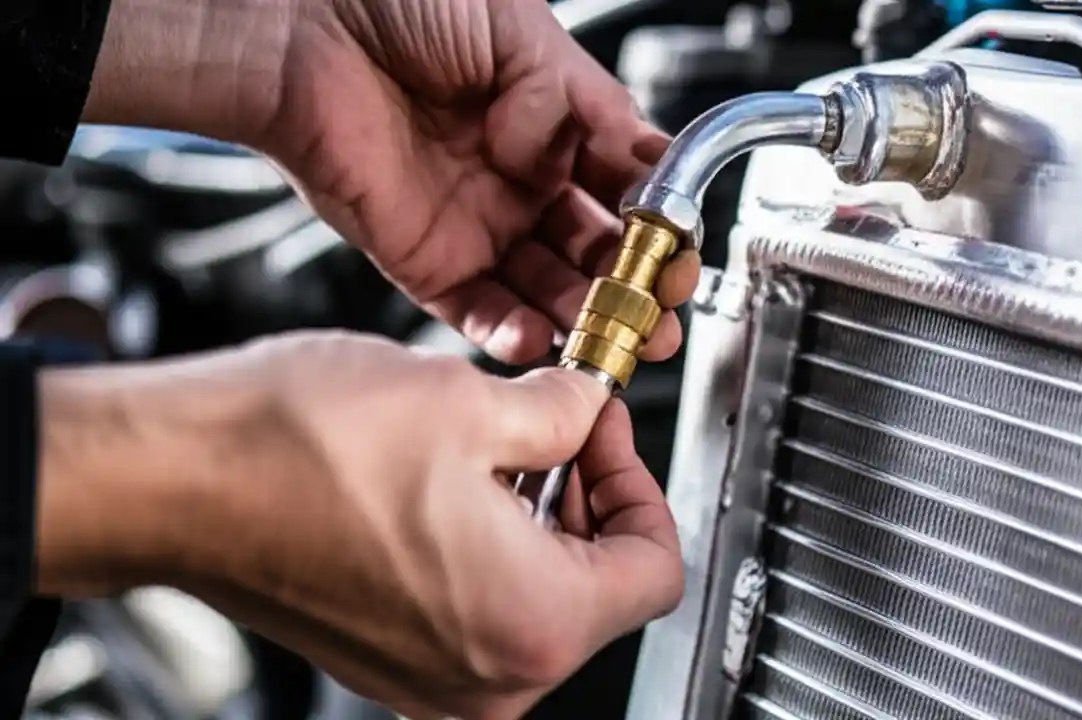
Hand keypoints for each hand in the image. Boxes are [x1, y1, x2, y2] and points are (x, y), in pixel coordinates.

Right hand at [35, 332, 682, 718]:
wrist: (172, 480)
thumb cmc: (292, 453)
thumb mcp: (471, 401)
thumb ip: (566, 412)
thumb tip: (588, 409)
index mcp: (531, 625)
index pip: (655, 566)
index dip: (639, 480)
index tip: (605, 431)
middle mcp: (488, 678)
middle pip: (596, 585)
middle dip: (583, 492)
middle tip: (556, 421)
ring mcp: (433, 679)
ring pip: (535, 594)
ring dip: (532, 514)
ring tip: (491, 441)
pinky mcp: (388, 659)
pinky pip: (474, 606)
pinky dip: (482, 543)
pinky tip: (445, 478)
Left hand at [84, 0, 701, 364]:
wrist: (301, 28)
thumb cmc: (403, 5)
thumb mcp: (524, 36)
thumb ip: (585, 105)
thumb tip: (615, 162)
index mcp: (552, 125)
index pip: (625, 190)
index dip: (657, 225)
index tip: (681, 250)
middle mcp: (518, 181)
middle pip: (594, 254)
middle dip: (633, 288)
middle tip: (659, 313)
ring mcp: (475, 225)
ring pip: (547, 291)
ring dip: (585, 320)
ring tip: (616, 339)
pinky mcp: (426, 261)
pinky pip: (479, 311)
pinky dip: (512, 333)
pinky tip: (542, 337)